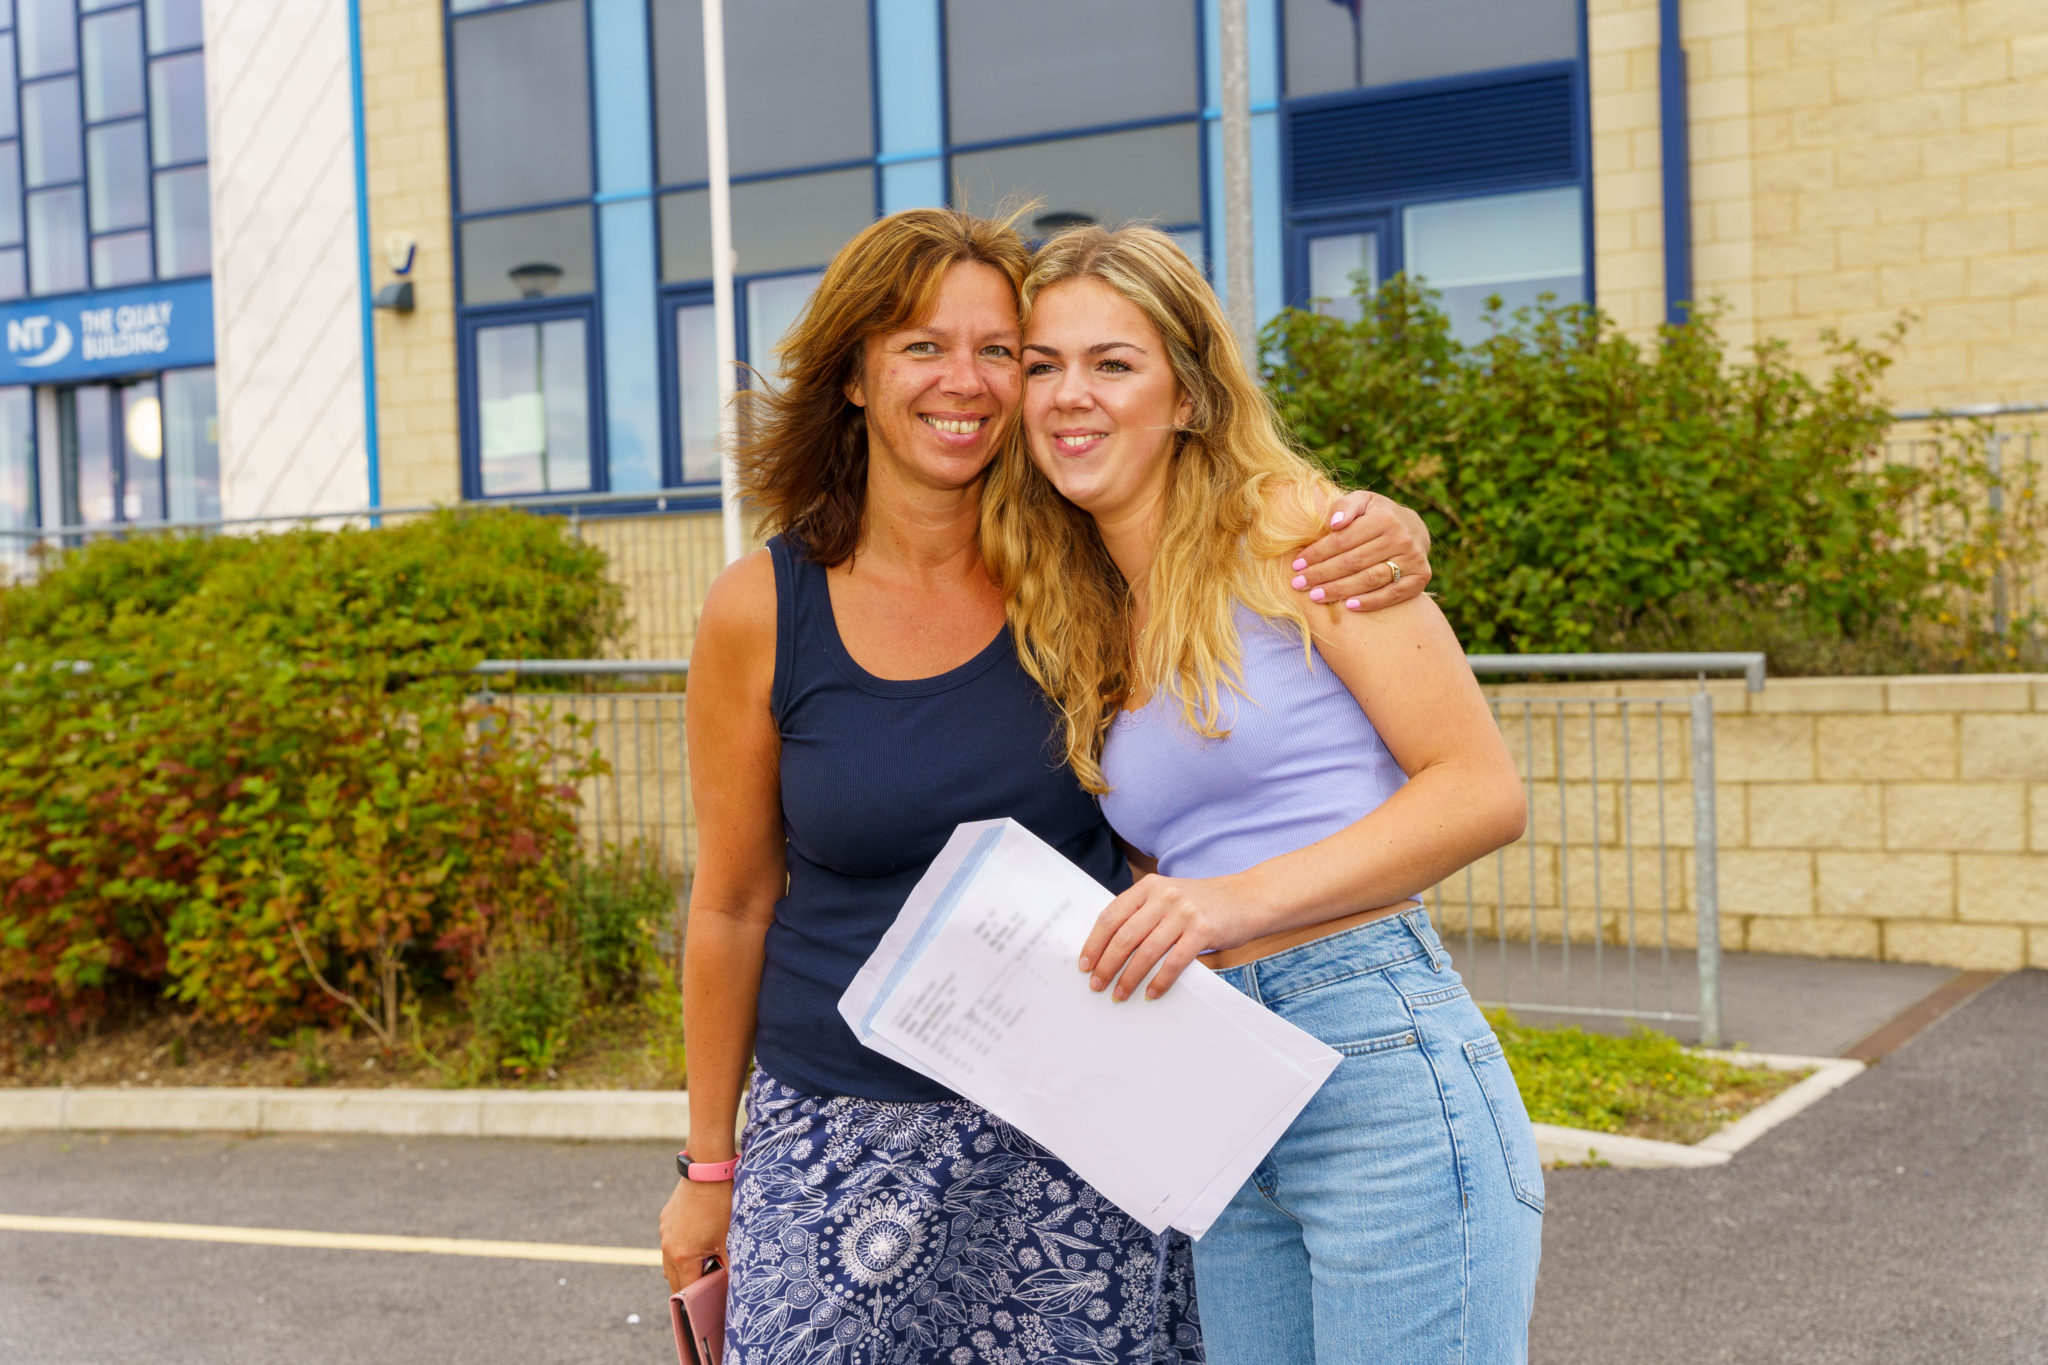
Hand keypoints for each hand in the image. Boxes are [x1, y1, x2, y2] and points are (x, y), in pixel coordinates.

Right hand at [659, 1176, 732, 1292]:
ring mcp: (664, 1233)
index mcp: (682, 1256)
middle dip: (691, 1288)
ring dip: (685, 1269)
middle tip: (709, 1289)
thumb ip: (730, 1267)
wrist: (708, 1170)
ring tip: (707, 1264)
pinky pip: (670, 1244)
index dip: (698, 1303)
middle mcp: (667, 1247)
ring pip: (670, 1263)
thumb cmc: (722, 1205)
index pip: (686, 1293)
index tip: (710, 1305)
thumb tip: (734, 1286)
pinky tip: (700, 1241)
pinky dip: (681, 1250)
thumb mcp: (730, 1239)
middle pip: (675, 1281)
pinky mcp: (665, 1221)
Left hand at [1077, 874, 1256, 1001]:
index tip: (1084, 963)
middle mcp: (1164, 897)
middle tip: (1096, 984)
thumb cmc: (1204, 902)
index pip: (1111, 916)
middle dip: (1106, 964)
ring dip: (1128, 977)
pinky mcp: (1202, 930)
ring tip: (1119, 993)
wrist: (1248, 897)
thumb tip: (1111, 946)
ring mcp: (1183, 913)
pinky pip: (1174, 962)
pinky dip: (1160, 981)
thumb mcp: (1169, 896)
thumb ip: (1143, 912)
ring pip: (1145, 951)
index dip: (1094, 942)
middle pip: (1124, 936)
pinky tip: (1151, 993)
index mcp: (1149, 886)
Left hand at [1290, 489, 1432, 611]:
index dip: (1317, 554)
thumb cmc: (1377, 515)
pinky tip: (1348, 606)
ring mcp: (1413, 559)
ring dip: (1340, 590)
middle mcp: (1401, 538)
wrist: (1413, 529)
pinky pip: (1392, 594)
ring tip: (1316, 596)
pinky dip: (1370, 602)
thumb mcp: (1362, 501)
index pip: (1343, 540)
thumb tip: (1334, 523)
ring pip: (1370, 579)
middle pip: (1354, 562)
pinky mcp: (1421, 578)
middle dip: (1322, 574)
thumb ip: (1345, 506)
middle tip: (1299, 584)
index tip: (1296, 565)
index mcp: (1384, 518)